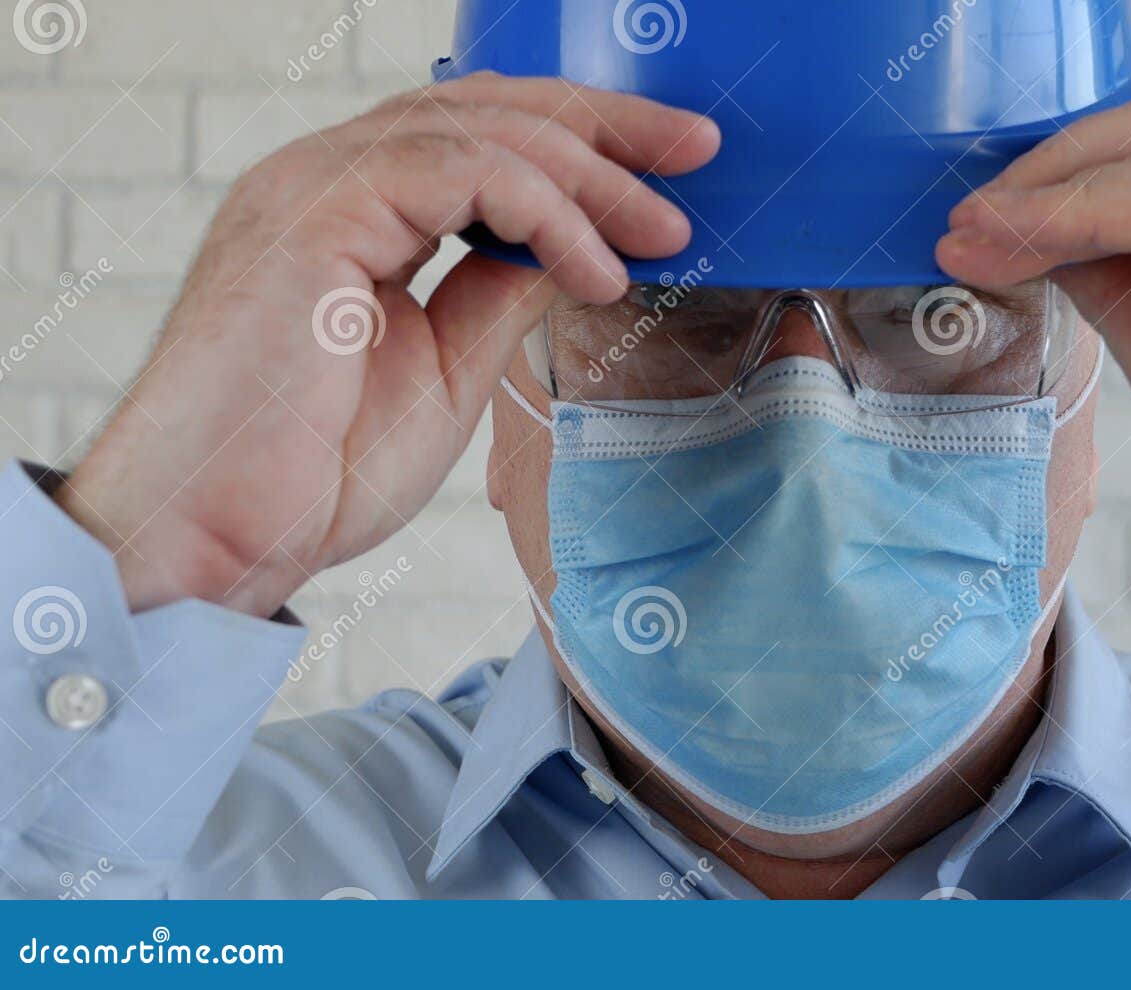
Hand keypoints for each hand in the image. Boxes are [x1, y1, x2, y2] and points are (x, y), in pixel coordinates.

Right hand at [58, 74, 719, 616]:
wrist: (219, 534)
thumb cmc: (313, 470)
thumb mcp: (448, 368)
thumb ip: (498, 293)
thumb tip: (570, 252)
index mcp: (355, 211)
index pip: (482, 137)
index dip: (584, 143)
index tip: (670, 175)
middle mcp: (328, 179)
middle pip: (488, 108)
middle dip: (606, 127)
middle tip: (698, 154)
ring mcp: (314, 187)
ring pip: (481, 128)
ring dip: (590, 174)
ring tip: (663, 230)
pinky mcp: (314, 213)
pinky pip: (458, 172)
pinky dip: (545, 210)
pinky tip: (595, 265)